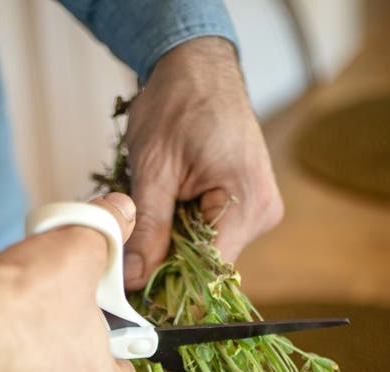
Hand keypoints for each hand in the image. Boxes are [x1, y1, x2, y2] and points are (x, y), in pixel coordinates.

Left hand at [124, 37, 283, 287]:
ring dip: (172, 245)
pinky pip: (209, 236)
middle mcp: (261, 214)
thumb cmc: (178, 102)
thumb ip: (146, 229)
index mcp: (247, 205)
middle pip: (207, 268)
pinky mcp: (244, 207)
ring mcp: (256, 211)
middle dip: (166, 263)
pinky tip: (165, 209)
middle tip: (129, 248)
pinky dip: (181, 232)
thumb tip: (132, 278)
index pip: (209, 273)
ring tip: (150, 214)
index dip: (169, 285)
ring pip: (205, 254)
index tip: (133, 288)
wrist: (197, 66)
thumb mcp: (153, 169)